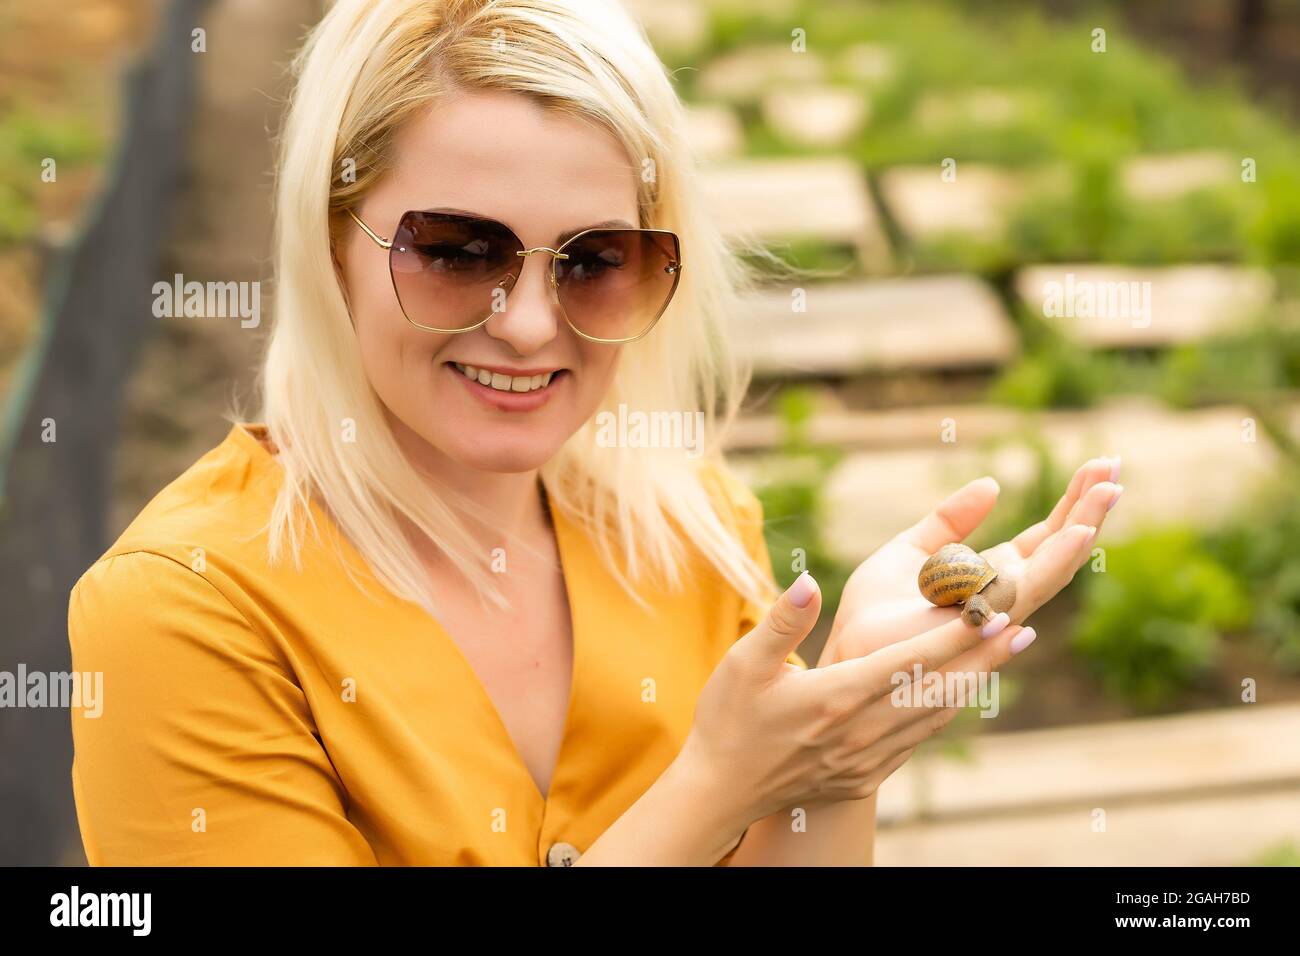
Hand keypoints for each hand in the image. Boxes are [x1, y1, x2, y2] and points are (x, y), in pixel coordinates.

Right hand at [678, 571, 1037, 829]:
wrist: (721, 792)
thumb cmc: (728, 721)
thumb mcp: (742, 664)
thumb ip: (782, 622)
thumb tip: (810, 582)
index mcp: (834, 697)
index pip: (908, 661)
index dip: (954, 637)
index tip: (991, 613)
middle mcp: (859, 731)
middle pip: (936, 690)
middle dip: (983, 658)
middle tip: (1023, 629)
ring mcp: (865, 758)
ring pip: (934, 716)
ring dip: (974, 683)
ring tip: (1005, 653)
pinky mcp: (865, 775)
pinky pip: (917, 739)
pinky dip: (946, 711)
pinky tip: (962, 692)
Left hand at [822, 457, 1121, 666]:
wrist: (847, 658)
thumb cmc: (871, 617)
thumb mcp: (907, 552)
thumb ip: (949, 521)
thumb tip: (992, 483)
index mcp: (987, 578)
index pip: (1040, 538)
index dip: (1069, 504)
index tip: (1096, 464)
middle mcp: (1002, 598)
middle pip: (1056, 549)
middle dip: (1087, 509)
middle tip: (1115, 466)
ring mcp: (999, 613)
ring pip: (1053, 568)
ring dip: (1082, 530)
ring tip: (1107, 493)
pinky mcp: (987, 625)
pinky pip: (1028, 591)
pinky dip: (1056, 560)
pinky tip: (1078, 534)